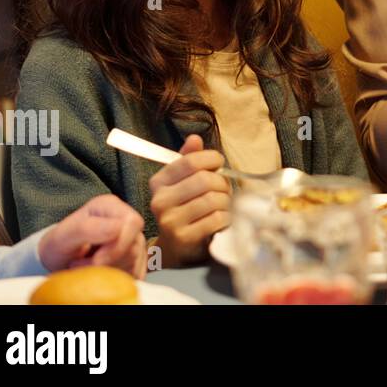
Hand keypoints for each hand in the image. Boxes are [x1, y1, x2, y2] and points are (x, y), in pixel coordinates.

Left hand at [38, 194, 147, 278]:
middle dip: (111, 262)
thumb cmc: (58, 247)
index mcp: (110, 206)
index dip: (118, 245)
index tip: (96, 260)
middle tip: (84, 266)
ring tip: (87, 268)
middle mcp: (126, 221)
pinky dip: (117, 279)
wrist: (57, 263)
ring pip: (136, 261)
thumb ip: (87, 229)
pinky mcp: (137, 259)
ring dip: (110, 272)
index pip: (133, 223)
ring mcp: (134, 240)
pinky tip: (100, 275)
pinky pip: (136, 272)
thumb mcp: (62, 237)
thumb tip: (118, 228)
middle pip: (135, 245)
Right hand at [148, 134, 230, 267]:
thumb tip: (194, 138)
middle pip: (204, 180)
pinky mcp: (184, 238)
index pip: (189, 162)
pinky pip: (216, 219)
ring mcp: (170, 221)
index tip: (218, 163)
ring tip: (223, 205)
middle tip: (224, 190)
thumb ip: (189, 159)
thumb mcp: (184, 182)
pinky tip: (223, 220)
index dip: (210, 159)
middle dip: (222, 184)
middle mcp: (160, 201)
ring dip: (226, 202)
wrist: (177, 248)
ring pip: (213, 200)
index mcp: (159, 182)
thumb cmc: (186, 208)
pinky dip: (227, 217)